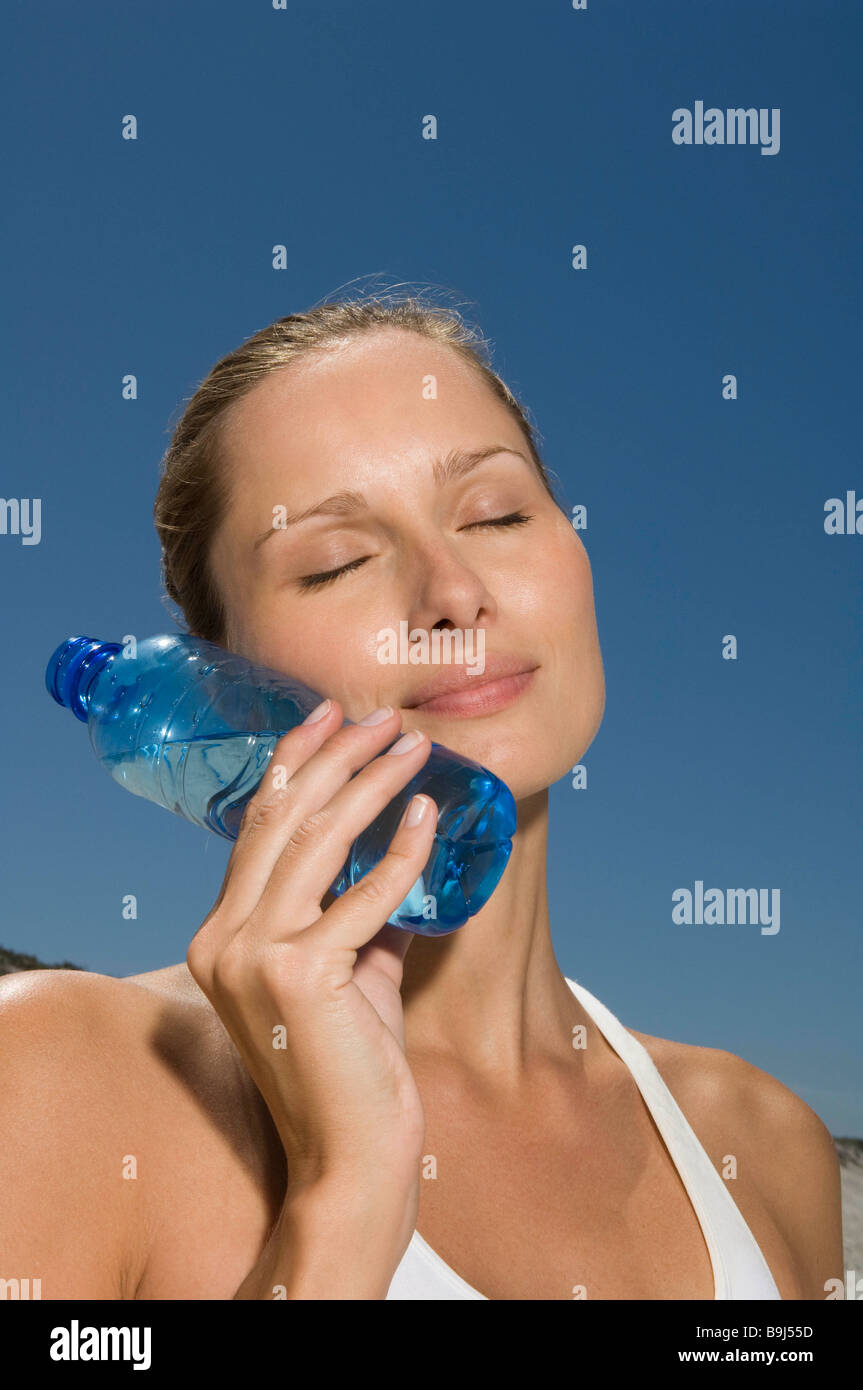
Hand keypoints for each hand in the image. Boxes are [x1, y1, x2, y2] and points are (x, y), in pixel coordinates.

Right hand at [186, 702, 435, 1204]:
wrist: (352, 1156)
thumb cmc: (353, 1065)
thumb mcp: (352, 969)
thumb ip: (358, 909)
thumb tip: (400, 843)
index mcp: (220, 933)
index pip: (256, 825)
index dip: (293, 762)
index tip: (330, 716)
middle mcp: (220, 938)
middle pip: (282, 819)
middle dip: (338, 758)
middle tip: (386, 720)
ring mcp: (250, 956)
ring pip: (315, 842)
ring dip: (372, 785)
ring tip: (415, 750)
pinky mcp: (296, 976)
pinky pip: (361, 896)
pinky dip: (400, 853)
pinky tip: (428, 818)